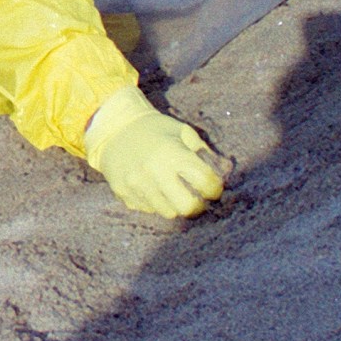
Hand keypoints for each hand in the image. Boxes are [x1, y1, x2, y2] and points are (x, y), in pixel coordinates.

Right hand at [84, 87, 224, 218]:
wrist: (114, 128)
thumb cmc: (155, 129)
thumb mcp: (182, 132)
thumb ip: (205, 152)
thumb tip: (227, 170)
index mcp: (173, 153)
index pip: (206, 183)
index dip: (215, 188)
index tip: (213, 187)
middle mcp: (154, 171)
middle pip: (188, 207)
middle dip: (198, 205)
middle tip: (198, 198)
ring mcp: (136, 185)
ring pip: (169, 213)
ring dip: (176, 205)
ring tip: (174, 190)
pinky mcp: (124, 194)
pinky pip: (149, 210)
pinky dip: (156, 203)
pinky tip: (154, 187)